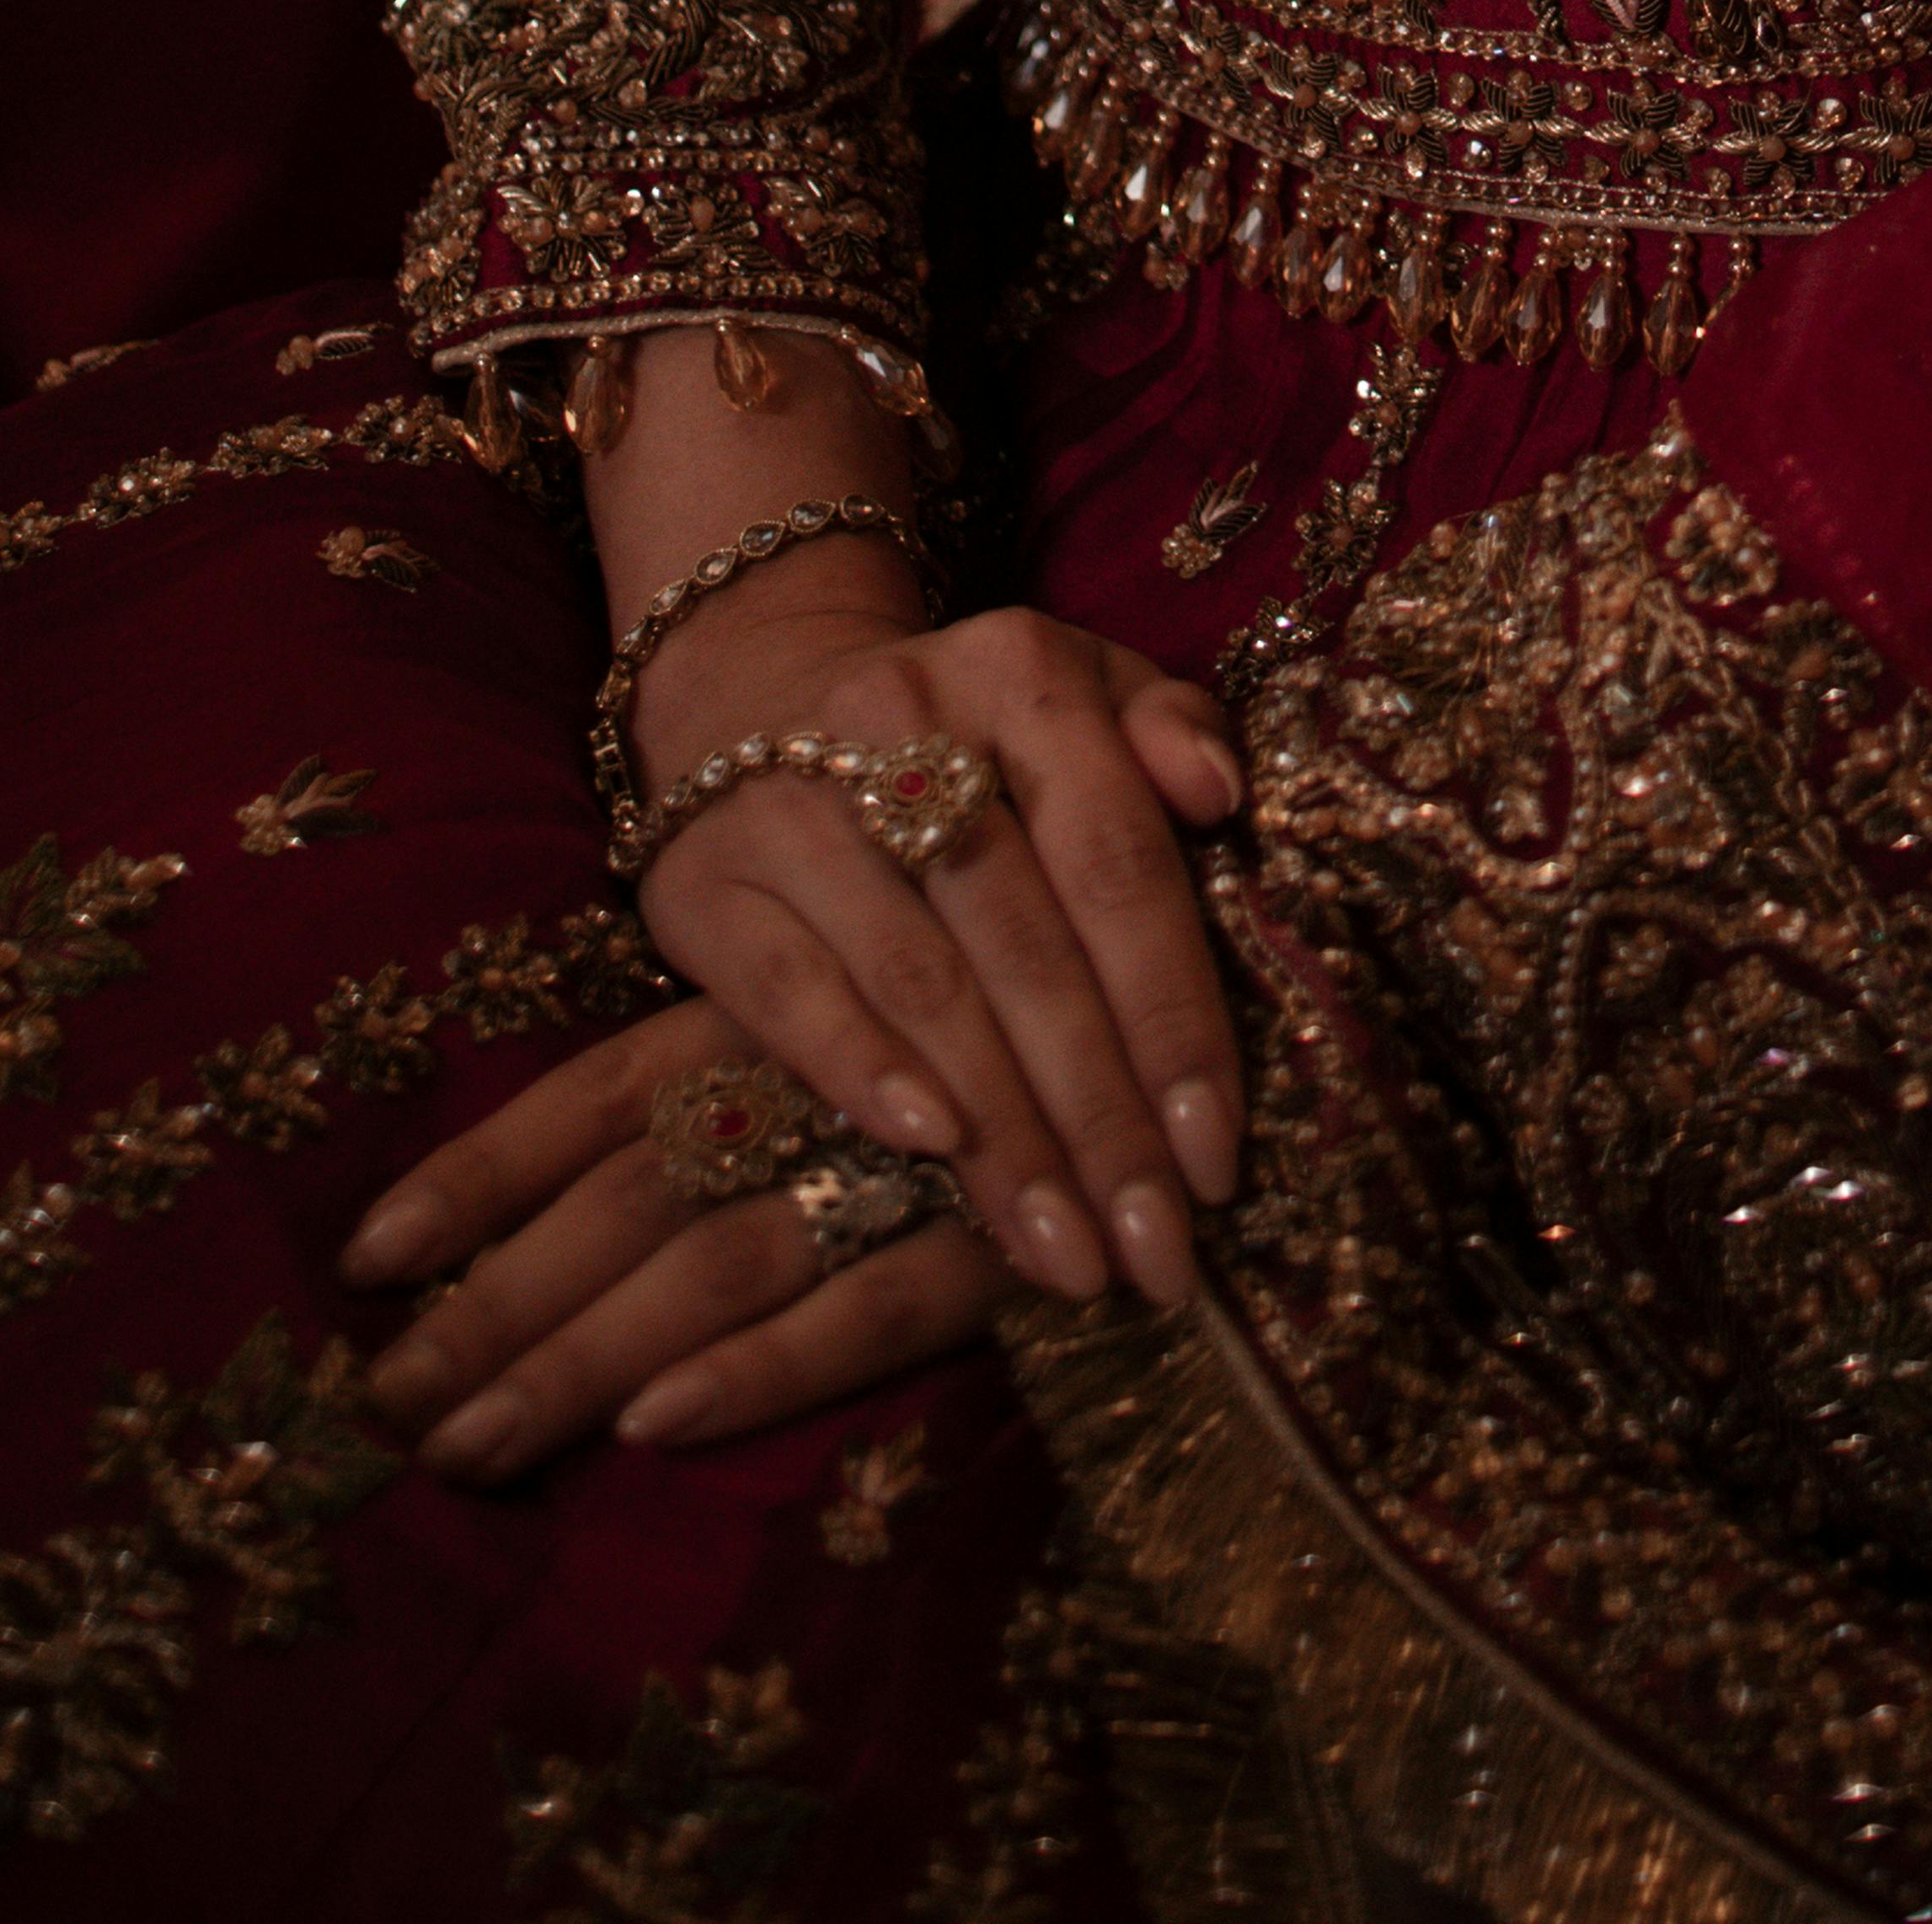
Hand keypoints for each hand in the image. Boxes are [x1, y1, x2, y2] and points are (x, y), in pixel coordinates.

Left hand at [344, 988, 998, 1476]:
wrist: (1233, 982)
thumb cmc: (1045, 958)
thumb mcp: (885, 980)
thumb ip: (738, 1052)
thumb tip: (543, 1159)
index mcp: (778, 1003)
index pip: (593, 1094)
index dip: (480, 1174)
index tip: (363, 1261)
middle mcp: (819, 1077)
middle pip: (621, 1194)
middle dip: (494, 1305)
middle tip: (384, 1407)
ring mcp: (904, 1162)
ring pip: (713, 1260)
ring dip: (581, 1359)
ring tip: (466, 1446)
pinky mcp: (997, 1240)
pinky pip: (861, 1309)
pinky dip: (759, 1365)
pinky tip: (658, 1423)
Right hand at [622, 593, 1247, 1321]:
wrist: (756, 698)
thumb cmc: (970, 730)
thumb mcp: (1080, 693)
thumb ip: (1169, 728)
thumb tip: (1221, 792)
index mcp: (1024, 675)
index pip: (1119, 864)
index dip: (1173, 1016)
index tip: (1218, 1158)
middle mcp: (905, 725)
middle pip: (1026, 947)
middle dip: (1100, 1118)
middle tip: (1156, 1252)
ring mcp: (795, 805)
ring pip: (923, 990)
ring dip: (1005, 1139)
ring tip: (1071, 1256)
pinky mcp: (710, 883)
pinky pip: (794, 994)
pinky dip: (865, 1076)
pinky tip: (934, 1156)